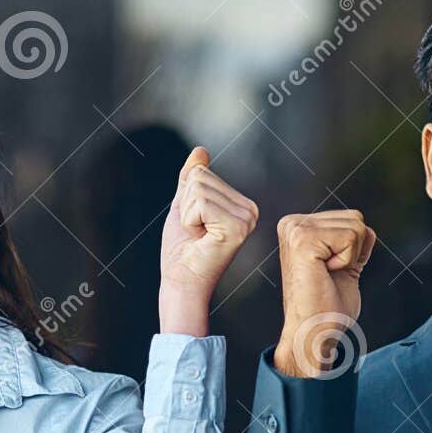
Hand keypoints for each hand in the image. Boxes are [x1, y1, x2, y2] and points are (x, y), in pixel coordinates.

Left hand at [158, 146, 257, 335]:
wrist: (181, 281)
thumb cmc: (181, 251)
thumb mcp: (184, 207)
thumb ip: (192, 180)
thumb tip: (200, 151)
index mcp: (242, 205)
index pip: (202, 173)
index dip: (187, 200)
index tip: (195, 225)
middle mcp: (250, 210)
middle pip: (201, 178)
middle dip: (187, 206)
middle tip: (195, 233)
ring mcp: (247, 219)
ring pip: (199, 189)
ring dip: (188, 215)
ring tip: (198, 237)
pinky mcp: (237, 227)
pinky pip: (201, 203)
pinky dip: (190, 220)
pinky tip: (201, 239)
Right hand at [273, 210, 374, 377]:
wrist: (313, 333)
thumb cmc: (325, 308)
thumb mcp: (345, 268)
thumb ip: (352, 246)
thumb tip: (368, 230)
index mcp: (298, 228)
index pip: (351, 217)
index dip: (353, 250)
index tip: (330, 272)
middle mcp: (292, 224)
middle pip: (355, 217)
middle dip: (354, 250)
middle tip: (329, 275)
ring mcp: (295, 230)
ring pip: (356, 226)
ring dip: (350, 257)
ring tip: (326, 275)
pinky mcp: (303, 240)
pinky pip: (351, 237)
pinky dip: (347, 261)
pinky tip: (325, 274)